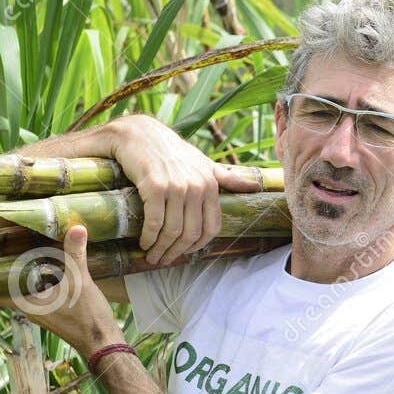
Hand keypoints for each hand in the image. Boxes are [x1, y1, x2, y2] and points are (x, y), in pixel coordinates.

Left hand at [17, 226, 124, 357]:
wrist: (104, 344)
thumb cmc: (87, 318)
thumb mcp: (80, 282)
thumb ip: (75, 254)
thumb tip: (76, 228)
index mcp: (26, 302)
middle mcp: (29, 308)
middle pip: (8, 285)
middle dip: (7, 267)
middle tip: (5, 244)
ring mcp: (42, 312)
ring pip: (25, 289)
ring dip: (25, 274)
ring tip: (26, 250)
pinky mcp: (54, 312)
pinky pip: (39, 293)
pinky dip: (40, 280)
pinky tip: (51, 267)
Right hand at [107, 114, 239, 264]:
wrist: (138, 133)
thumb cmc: (171, 151)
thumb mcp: (203, 162)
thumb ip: (226, 178)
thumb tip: (255, 186)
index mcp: (211, 185)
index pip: (211, 228)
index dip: (197, 246)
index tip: (184, 253)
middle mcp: (197, 187)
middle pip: (191, 234)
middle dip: (176, 252)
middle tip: (163, 260)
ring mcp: (176, 187)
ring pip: (172, 231)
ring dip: (160, 248)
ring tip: (151, 256)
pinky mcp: (154, 186)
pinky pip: (154, 221)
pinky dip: (149, 236)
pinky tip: (143, 242)